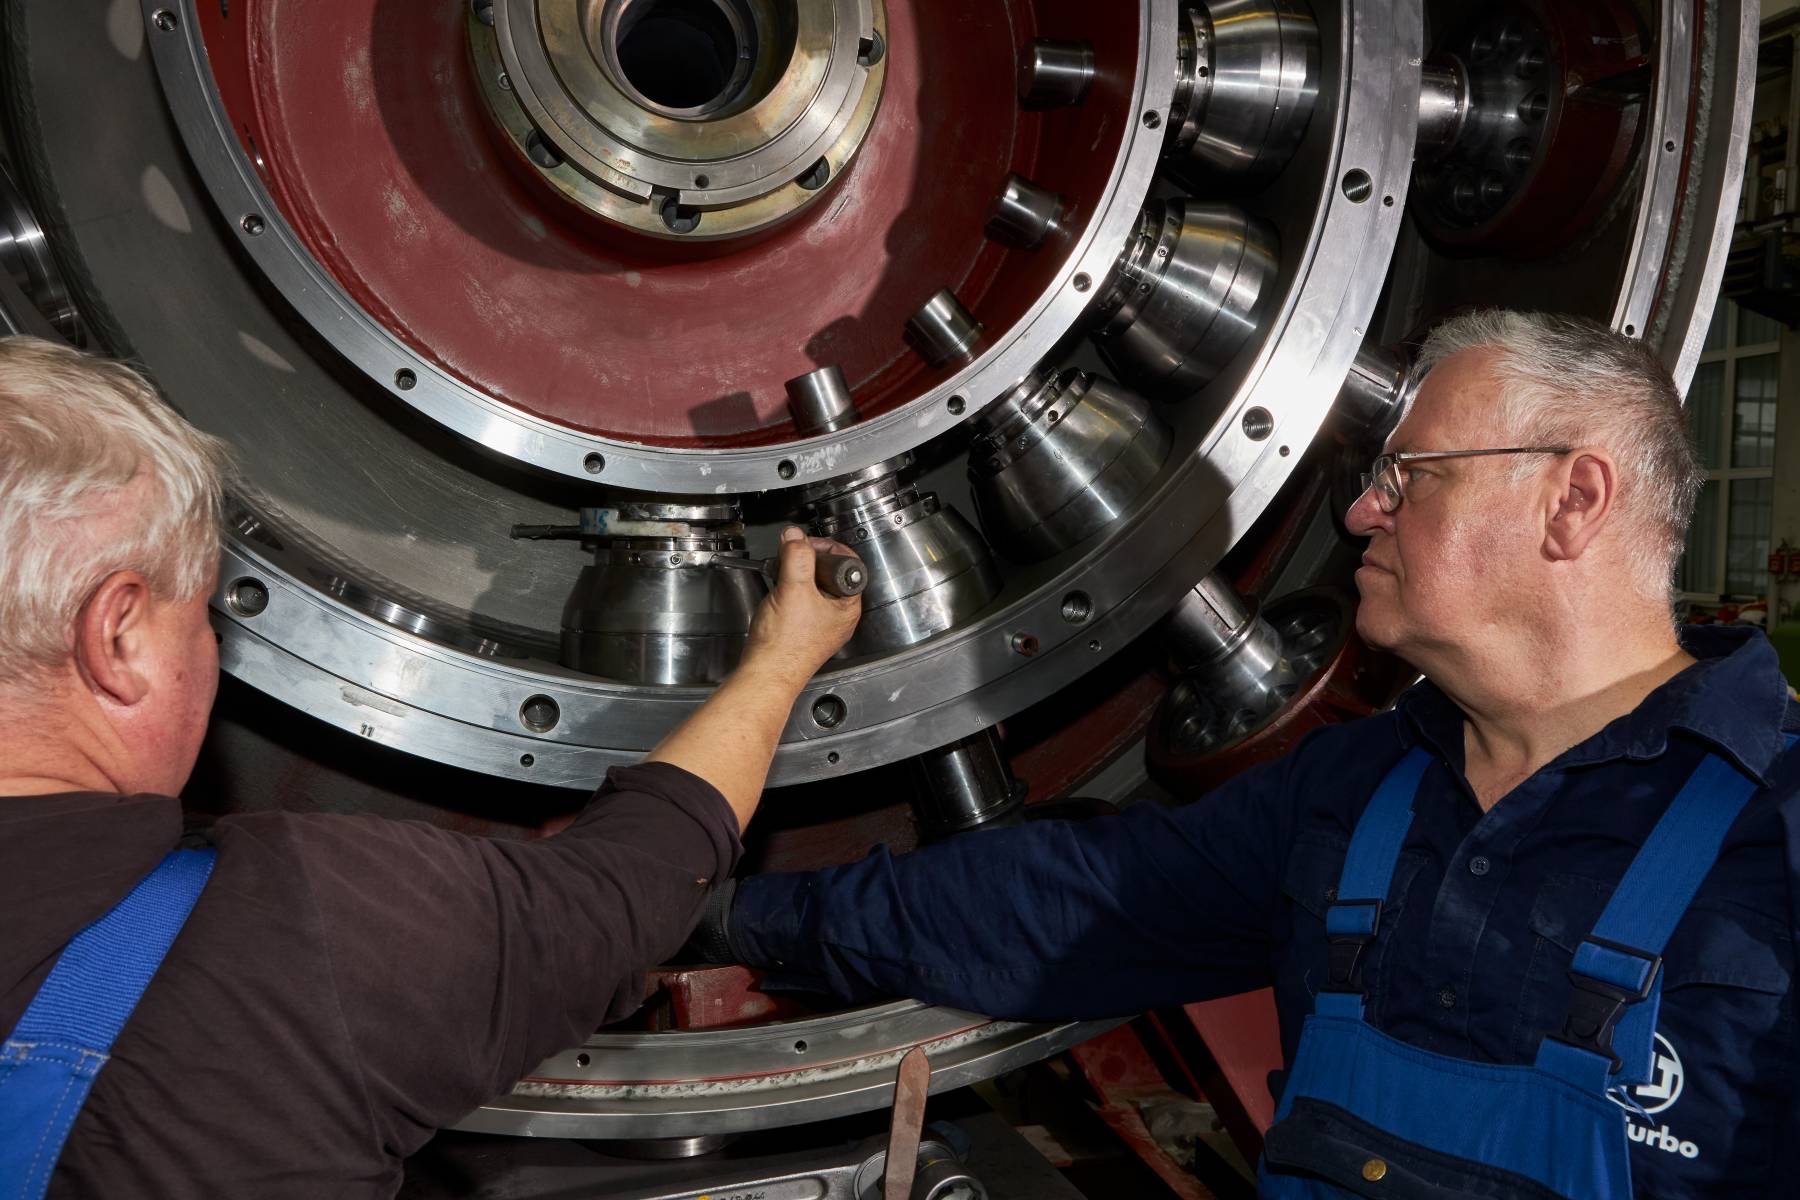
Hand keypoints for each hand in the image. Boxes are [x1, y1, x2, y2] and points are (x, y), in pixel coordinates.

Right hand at [741, 527, 862, 687]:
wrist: (765, 674)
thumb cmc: (785, 645)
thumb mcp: (793, 589)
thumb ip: (796, 557)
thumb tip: (796, 536)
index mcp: (847, 606)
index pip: (847, 564)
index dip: (827, 548)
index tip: (806, 544)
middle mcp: (838, 617)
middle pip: (830, 573)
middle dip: (809, 559)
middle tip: (791, 555)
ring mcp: (821, 625)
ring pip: (814, 587)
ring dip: (797, 574)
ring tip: (783, 572)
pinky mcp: (803, 631)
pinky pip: (802, 601)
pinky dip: (790, 590)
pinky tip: (778, 592)